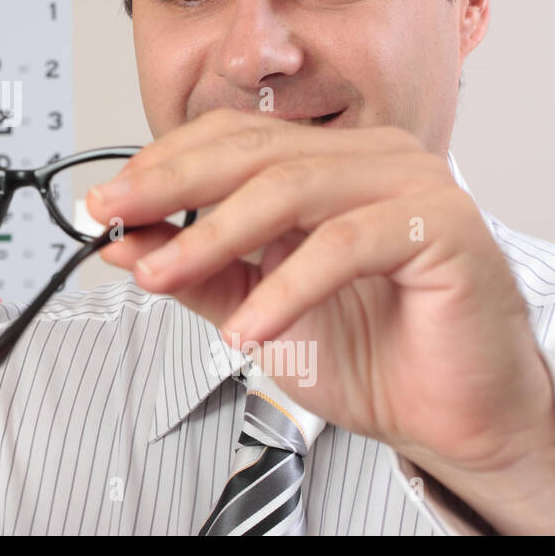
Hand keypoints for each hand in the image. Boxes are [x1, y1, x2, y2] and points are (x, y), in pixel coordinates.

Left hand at [85, 108, 554, 533]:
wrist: (451, 417)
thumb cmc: (370, 352)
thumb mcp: (255, 305)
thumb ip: (197, 269)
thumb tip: (125, 242)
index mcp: (328, 160)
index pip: (231, 138)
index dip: (161, 164)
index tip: (103, 202)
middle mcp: (370, 157)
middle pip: (250, 151)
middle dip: (169, 186)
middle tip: (112, 216)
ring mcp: (410, 181)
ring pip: (288, 188)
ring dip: (210, 236)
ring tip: (160, 277)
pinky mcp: (442, 225)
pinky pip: (342, 245)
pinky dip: (283, 288)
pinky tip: (248, 329)